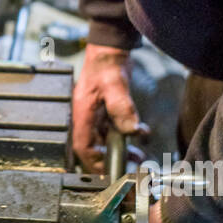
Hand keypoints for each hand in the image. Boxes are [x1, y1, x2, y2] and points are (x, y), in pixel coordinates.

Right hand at [72, 43, 148, 172]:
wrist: (109, 51)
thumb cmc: (105, 64)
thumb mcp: (114, 83)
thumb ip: (122, 107)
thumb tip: (132, 130)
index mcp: (81, 115)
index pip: (83, 147)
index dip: (95, 162)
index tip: (112, 171)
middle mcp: (86, 120)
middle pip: (94, 150)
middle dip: (111, 162)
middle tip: (130, 171)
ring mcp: (96, 118)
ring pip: (105, 144)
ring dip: (121, 152)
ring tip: (138, 158)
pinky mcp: (106, 115)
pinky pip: (114, 134)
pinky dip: (126, 139)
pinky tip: (141, 136)